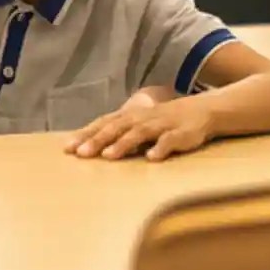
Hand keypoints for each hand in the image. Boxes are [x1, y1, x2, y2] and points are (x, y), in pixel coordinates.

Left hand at [63, 87, 212, 160]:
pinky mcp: (180, 134)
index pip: (102, 124)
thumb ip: (117, 133)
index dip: (85, 135)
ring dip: (123, 144)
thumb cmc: (162, 121)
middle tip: (81, 154)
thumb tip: (89, 147)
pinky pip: (169, 141)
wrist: (201, 110)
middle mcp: (141, 119)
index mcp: (129, 117)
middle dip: (97, 140)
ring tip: (108, 156)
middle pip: (116, 128)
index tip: (67, 148)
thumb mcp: (138, 124)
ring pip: (139, 133)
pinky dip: (160, 148)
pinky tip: (151, 159)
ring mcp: (160, 125)